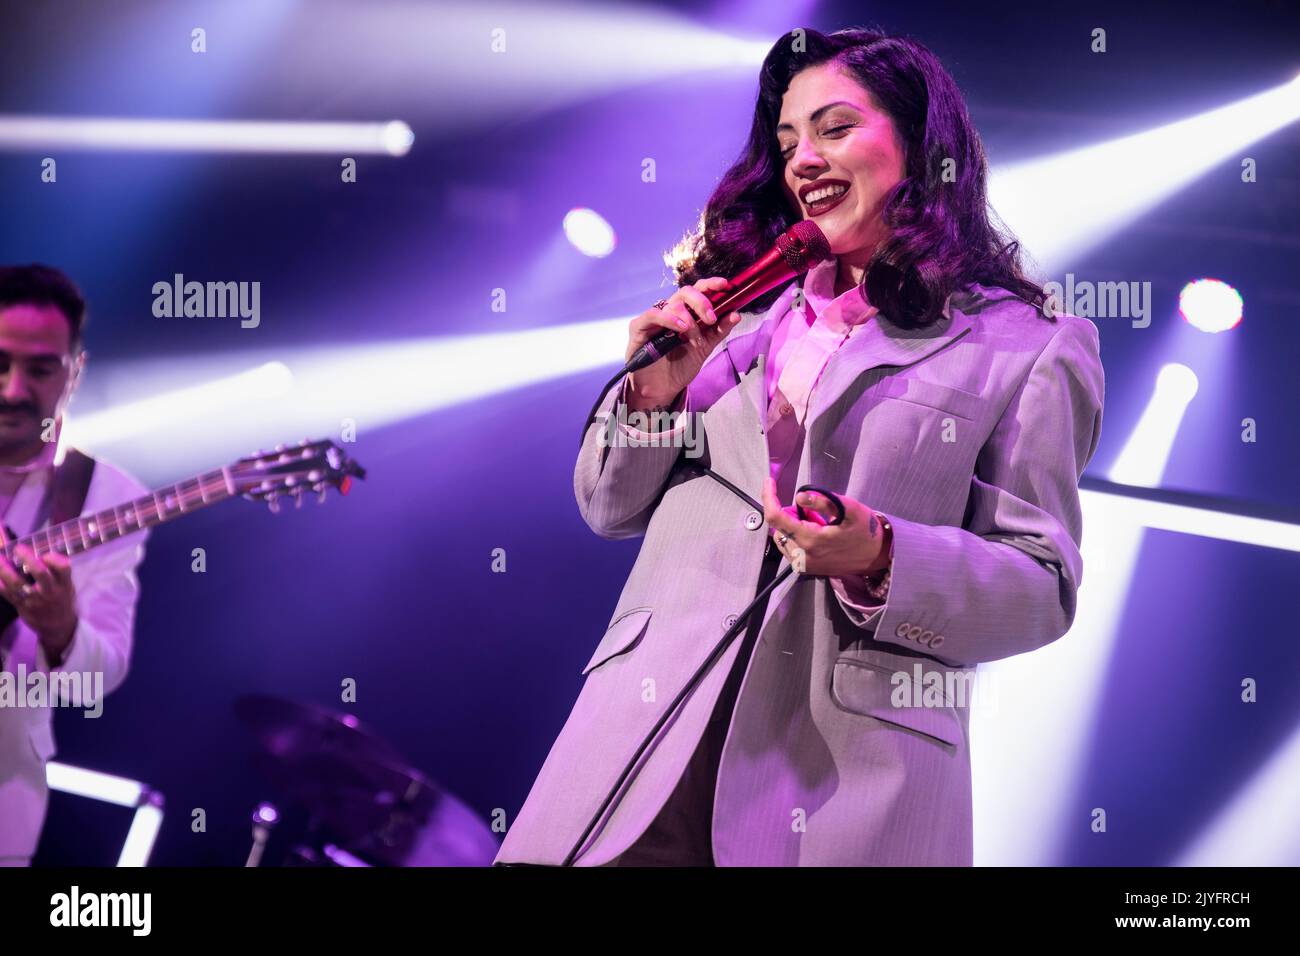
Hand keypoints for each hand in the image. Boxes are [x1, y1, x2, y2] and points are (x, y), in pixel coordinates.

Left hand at [0, 527, 77, 664]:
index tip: (46, 554)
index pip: (63, 568)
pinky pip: (6, 593)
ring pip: (17, 583)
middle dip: (29, 559)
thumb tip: (41, 550)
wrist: (58, 626)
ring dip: (5, 569)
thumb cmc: (62, 600)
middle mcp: (50, 590)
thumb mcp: (67, 585)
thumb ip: (56, 571)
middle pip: (41, 573)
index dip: (55, 559)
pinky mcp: (20, 605)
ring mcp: (34, 599)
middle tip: (18, 548)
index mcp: (64, 584)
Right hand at [624, 276, 741, 406]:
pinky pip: (653, 315)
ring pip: (672, 304)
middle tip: (710, 318)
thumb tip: (736, 314)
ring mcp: (655, 318)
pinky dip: (668, 319)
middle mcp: (671, 311)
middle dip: (701, 302)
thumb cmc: (681, 365)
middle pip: (686, 292)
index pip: (698, 290)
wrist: (662, 387)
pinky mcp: (639, 326)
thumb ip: (719, 331)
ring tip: (694, 338)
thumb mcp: (705, 347)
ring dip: (688, 320)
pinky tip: (679, 328)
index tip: (725, 285)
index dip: (711, 284)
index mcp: (687, 312)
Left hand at [762, 476, 889, 576]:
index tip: (769, 482)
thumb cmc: (865, 530)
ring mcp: (803, 564)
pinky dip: (797, 535)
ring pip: (783, 537)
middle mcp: (802, 555)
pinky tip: (816, 533)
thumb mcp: (849, 509)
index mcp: (811, 540)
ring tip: (819, 523)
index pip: (776, 517)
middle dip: (791, 513)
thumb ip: (823, 501)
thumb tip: (799, 497)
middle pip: (779, 527)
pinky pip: (790, 547)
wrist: (877, 556)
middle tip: (814, 511)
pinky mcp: (806, 568)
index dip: (769, 497)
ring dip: (794, 525)